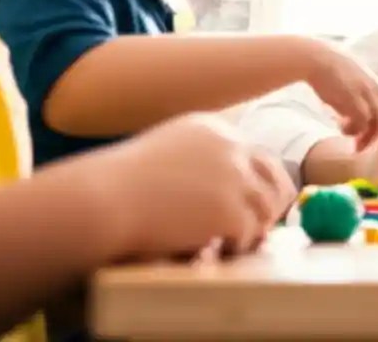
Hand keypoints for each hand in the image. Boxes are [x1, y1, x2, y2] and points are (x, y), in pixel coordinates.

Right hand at [94, 113, 295, 259]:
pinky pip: (248, 233)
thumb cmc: (120, 184)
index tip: (253, 206)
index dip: (257, 185)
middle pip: (276, 178)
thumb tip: (231, 192)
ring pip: (267, 208)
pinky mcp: (230, 209)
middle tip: (257, 230)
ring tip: (228, 242)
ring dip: (252, 229)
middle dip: (271, 206)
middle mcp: (231, 146)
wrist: (101, 200)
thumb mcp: (167, 153)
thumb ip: (200, 162)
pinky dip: (235, 245)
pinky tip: (212, 248)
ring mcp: (234, 176)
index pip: (257, 156)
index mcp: (214, 129)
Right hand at [303, 40, 377, 150]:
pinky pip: (362, 122)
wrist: (315, 57)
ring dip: (366, 137)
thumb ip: (360, 93)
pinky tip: (340, 127)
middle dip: (377, 136)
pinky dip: (354, 130)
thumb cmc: (329, 70)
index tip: (368, 136)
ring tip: (351, 140)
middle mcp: (375, 89)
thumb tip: (360, 111)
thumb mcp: (352, 80)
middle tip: (361, 146)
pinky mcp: (352, 98)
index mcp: (377, 85)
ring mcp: (365, 93)